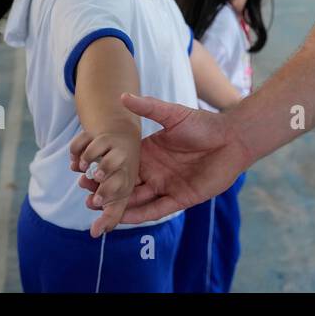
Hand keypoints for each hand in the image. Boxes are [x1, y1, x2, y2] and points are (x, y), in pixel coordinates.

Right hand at [69, 93, 250, 227]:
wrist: (232, 138)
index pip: (120, 165)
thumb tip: (122, 96)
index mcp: (148, 152)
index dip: (103, 171)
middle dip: (105, 193)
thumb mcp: (173, 114)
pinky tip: (122, 219)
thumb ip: (148, 107)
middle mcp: (154, 171)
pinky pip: (156, 209)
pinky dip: (140, 215)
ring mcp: (166, 186)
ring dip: (118, 207)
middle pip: (125, 186)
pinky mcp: (180, 198)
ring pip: (137, 201)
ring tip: (97, 212)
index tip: (82, 175)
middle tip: (86, 198)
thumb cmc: (203, 123)